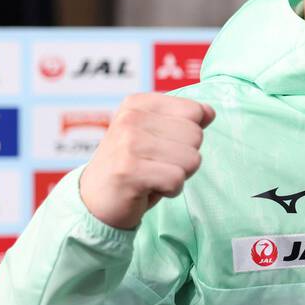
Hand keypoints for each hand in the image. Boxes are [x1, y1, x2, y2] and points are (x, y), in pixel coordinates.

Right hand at [78, 93, 214, 229]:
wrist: (94, 201)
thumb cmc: (133, 167)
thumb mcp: (157, 136)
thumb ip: (184, 121)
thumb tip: (209, 111)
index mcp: (139, 103)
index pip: (195, 111)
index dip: (188, 136)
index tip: (162, 147)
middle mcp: (131, 118)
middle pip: (196, 136)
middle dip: (184, 158)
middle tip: (156, 165)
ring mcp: (128, 143)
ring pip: (191, 159)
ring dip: (178, 176)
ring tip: (152, 176)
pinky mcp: (129, 170)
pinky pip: (177, 180)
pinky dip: (170, 190)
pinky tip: (149, 189)